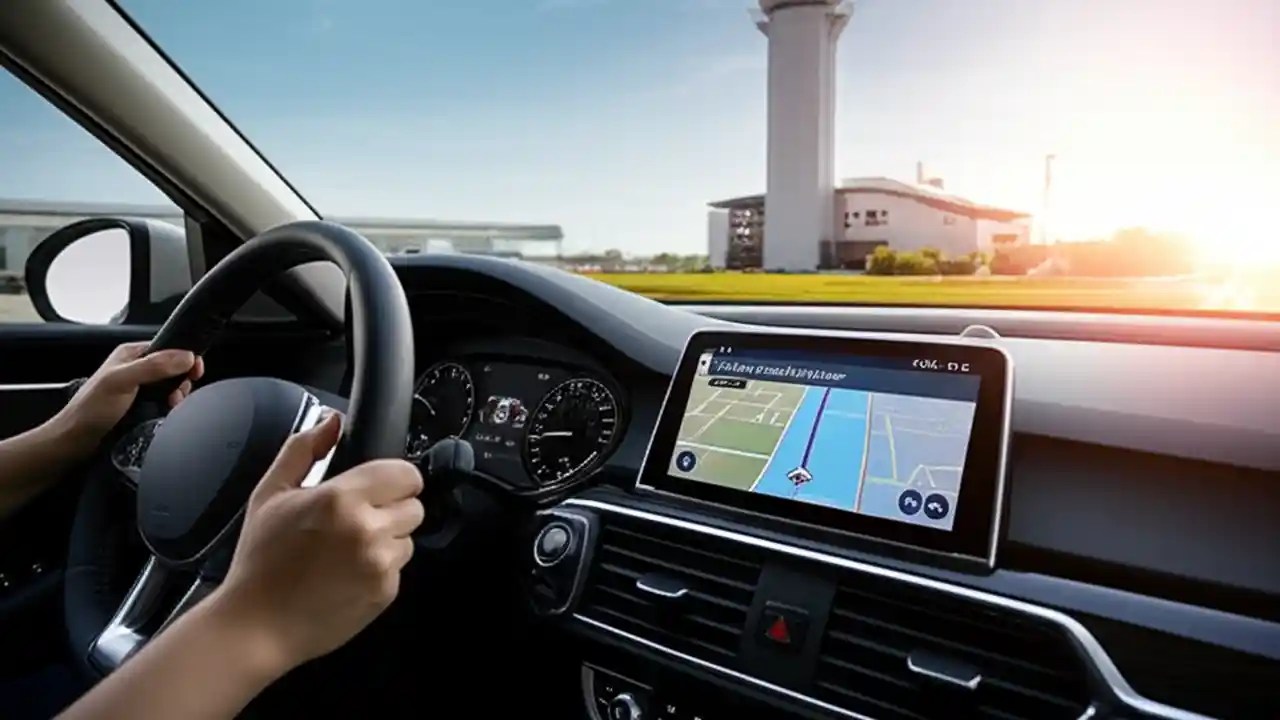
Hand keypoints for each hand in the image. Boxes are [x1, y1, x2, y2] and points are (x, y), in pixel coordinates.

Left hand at [54, 341, 203, 455]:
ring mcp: (139, 388)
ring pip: (172, 387)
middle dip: (182, 382)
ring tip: (170, 406)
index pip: (169, 348)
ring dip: (177, 397)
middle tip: (176, 395)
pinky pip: (165, 402)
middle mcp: (137, 368)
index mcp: (131, 354)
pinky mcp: (142, 406)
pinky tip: (166, 414)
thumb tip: (186, 356)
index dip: (185, 358)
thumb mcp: (122, 381)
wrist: (76, 440)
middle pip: (174, 369)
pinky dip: (170, 408)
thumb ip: (154, 366)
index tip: (195, 371)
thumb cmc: (91, 409)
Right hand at [210, 412, 424, 672]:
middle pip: (413, 505)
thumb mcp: (271, 494)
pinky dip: (379, 569)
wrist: (256, 626)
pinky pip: (398, 568)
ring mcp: (380, 564)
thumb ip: (304, 449)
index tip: (376, 488)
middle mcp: (368, 529)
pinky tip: (346, 575)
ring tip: (346, 551)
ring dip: (387, 540)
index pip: (405, 473)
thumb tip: (332, 421)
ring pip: (408, 538)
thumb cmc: (260, 562)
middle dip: (390, 509)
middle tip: (355, 522)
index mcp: (342, 498)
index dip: (392, 479)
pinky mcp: (386, 592)